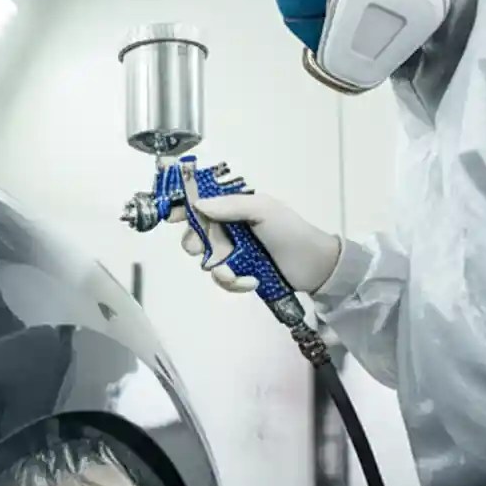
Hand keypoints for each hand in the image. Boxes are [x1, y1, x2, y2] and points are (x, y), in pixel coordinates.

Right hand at [180, 193, 339, 293]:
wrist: (315, 266)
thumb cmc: (289, 231)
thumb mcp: (262, 210)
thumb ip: (230, 206)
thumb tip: (198, 205)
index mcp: (234, 207)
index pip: (201, 202)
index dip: (183, 208)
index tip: (171, 217)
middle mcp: (229, 227)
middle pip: (195, 234)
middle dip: (196, 243)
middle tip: (203, 249)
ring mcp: (233, 252)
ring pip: (207, 261)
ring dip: (219, 269)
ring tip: (235, 272)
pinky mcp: (239, 272)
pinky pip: (222, 279)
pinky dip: (234, 283)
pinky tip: (251, 281)